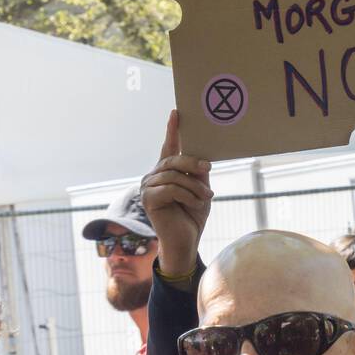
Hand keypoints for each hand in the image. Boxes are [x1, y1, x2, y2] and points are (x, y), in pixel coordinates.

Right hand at [141, 110, 212, 277]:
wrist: (186, 241)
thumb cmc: (192, 216)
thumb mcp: (201, 189)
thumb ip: (199, 172)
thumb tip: (202, 156)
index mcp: (166, 172)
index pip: (169, 148)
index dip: (172, 130)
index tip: (176, 112)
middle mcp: (153, 176)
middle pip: (173, 160)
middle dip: (192, 163)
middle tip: (208, 167)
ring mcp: (147, 187)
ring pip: (174, 175)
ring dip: (194, 186)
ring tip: (206, 196)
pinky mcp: (148, 199)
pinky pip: (171, 188)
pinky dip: (188, 195)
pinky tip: (196, 203)